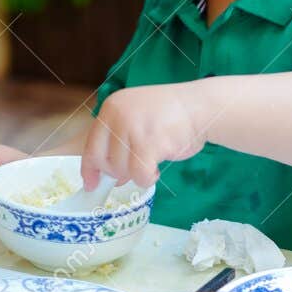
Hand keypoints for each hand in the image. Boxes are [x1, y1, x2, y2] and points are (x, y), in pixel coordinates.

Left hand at [81, 83, 208, 191]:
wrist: (201, 107)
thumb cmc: (172, 116)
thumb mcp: (138, 120)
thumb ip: (121, 142)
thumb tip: (112, 176)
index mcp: (111, 107)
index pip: (91, 145)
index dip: (90, 169)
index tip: (91, 184)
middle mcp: (117, 115)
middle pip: (105, 161)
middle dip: (118, 173)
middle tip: (135, 169)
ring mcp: (132, 128)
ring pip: (121, 170)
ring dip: (137, 174)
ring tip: (152, 163)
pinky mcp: (149, 143)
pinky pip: (139, 174)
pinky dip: (146, 178)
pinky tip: (156, 169)